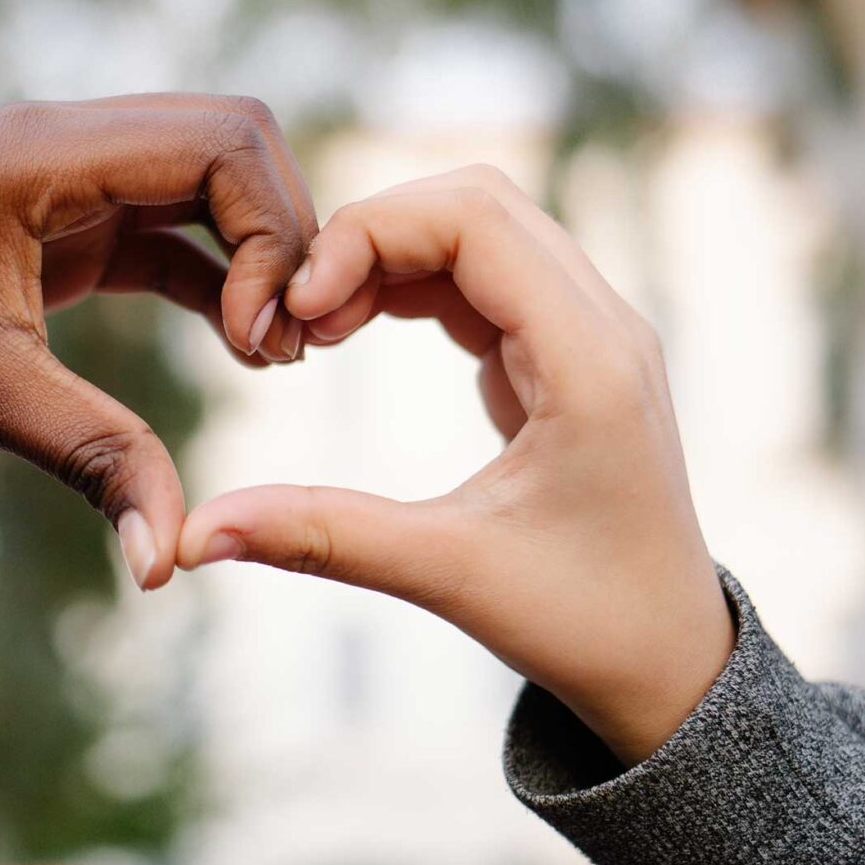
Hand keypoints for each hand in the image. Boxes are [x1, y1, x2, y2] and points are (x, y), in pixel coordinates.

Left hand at [0, 94, 314, 681]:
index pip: (222, 142)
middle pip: (227, 143)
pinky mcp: (47, 230)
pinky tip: (236, 347)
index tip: (263, 342)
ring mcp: (53, 182)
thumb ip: (95, 460)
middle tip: (284, 346)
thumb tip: (171, 563)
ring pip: (199, 183)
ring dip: (249, 255)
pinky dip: (210, 276)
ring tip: (270, 355)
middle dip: (279, 235)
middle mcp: (57, 144)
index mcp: (42, 150)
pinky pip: (158, 229)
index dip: (275, 234)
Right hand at [175, 166, 733, 764]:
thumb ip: (321, 538)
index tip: (301, 309)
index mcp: (589, 361)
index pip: (475, 218)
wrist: (669, 663)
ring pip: (480, 228)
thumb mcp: (447, 576)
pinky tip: (353, 328)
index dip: (370, 234)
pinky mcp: (568, 352)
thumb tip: (195, 535)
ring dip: (389, 254)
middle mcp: (603, 325)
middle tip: (297, 313)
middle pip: (476, 201)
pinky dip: (413, 282)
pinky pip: (486, 274)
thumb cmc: (584, 623)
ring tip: (315, 325)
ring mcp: (591, 332)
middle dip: (371, 232)